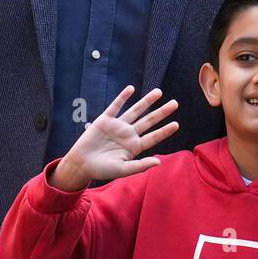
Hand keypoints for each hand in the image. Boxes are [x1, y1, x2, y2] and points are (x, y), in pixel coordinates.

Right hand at [52, 86, 179, 191]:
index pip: (153, 137)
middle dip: (161, 112)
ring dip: (147, 101)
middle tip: (175, 103)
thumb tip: (159, 162)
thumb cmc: (102, 170)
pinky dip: (122, 97)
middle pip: (149, 121)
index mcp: (134, 147)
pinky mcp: (105, 120)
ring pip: (135, 111)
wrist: (81, 164)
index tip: (176, 124)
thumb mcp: (122, 170)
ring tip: (159, 92)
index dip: (164, 131)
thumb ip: (140, 165)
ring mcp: (117, 126)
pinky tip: (131, 89)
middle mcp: (128, 134)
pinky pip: (115, 106)